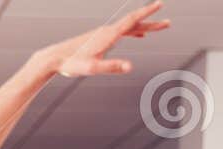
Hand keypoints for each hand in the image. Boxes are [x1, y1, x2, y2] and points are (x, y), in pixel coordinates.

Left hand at [37, 2, 171, 78]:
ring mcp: (103, 34)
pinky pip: (121, 32)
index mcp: (109, 35)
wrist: (54, 58)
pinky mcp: (99, 39)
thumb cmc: (72, 63)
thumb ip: (112, 66)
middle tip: (168, 22)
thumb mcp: (93, 68)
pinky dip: (133, 32)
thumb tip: (130, 67)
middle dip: (151, 22)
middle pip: (134, 23)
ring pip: (128, 28)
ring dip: (144, 27)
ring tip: (157, 28)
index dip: (147, 12)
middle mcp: (107, 31)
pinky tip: (138, 36)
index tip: (159, 4)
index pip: (132, 20)